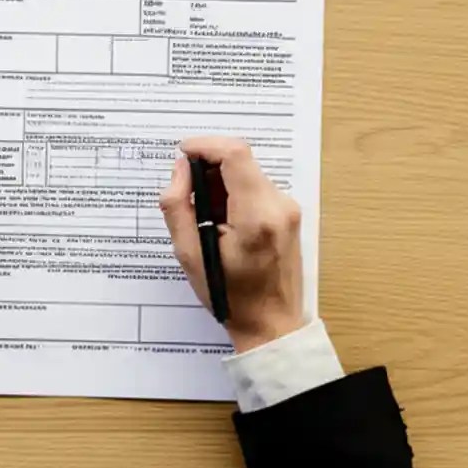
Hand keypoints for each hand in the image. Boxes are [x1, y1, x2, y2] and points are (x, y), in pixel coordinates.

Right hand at [159, 136, 303, 352]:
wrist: (270, 323)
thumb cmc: (229, 295)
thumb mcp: (190, 253)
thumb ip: (178, 205)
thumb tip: (180, 169)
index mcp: (256, 216)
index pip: (234, 154)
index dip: (204, 145)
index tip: (183, 153)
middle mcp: (278, 206)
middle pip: (240, 160)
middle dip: (208, 166)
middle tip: (187, 193)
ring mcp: (288, 208)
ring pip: (247, 172)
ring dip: (220, 181)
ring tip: (205, 214)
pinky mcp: (289, 213)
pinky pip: (256, 187)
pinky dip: (234, 192)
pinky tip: (222, 221)